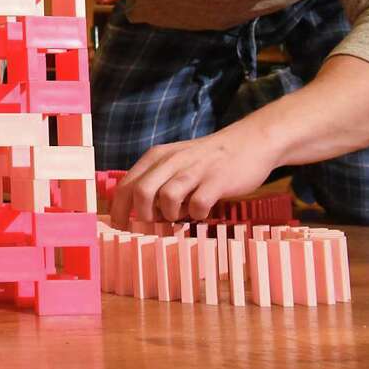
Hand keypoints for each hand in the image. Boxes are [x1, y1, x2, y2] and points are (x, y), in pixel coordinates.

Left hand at [110, 124, 278, 227]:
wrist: (249, 142)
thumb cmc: (207, 159)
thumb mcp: (175, 162)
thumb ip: (156, 180)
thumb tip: (136, 211)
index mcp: (157, 157)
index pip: (126, 185)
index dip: (119, 209)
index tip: (120, 227)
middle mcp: (172, 161)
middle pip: (141, 192)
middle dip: (143, 215)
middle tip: (154, 224)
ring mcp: (195, 170)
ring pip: (167, 197)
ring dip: (171, 215)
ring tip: (181, 215)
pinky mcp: (217, 180)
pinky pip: (198, 205)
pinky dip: (197, 215)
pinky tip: (202, 211)